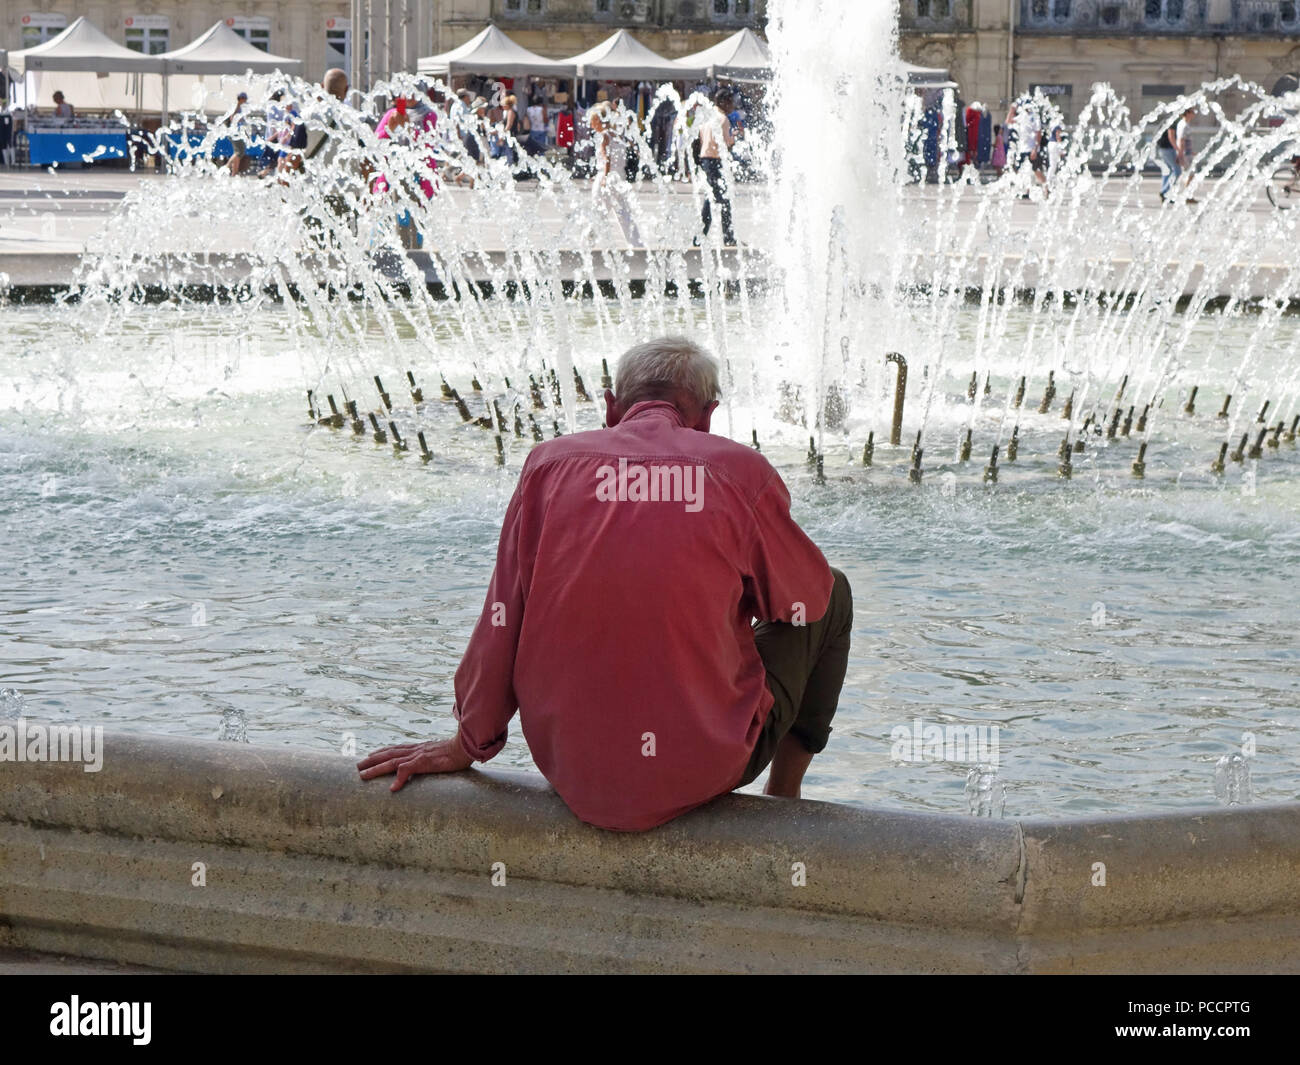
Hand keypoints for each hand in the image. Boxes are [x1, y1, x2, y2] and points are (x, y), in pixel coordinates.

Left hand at [356, 736, 473, 791]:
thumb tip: (433, 762)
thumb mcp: (442, 753)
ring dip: (376, 768)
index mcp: (418, 748)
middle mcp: (415, 750)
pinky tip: (392, 789)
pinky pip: (407, 770)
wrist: (466, 745)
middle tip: (357, 766)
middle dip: (371, 759)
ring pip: (391, 761)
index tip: (371, 754)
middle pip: (388, 754)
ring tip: (362, 775)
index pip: (396, 748)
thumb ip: (434, 757)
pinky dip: (398, 779)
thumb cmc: (458, 750)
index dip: (382, 752)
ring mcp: (418, 756)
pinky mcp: (423, 762)